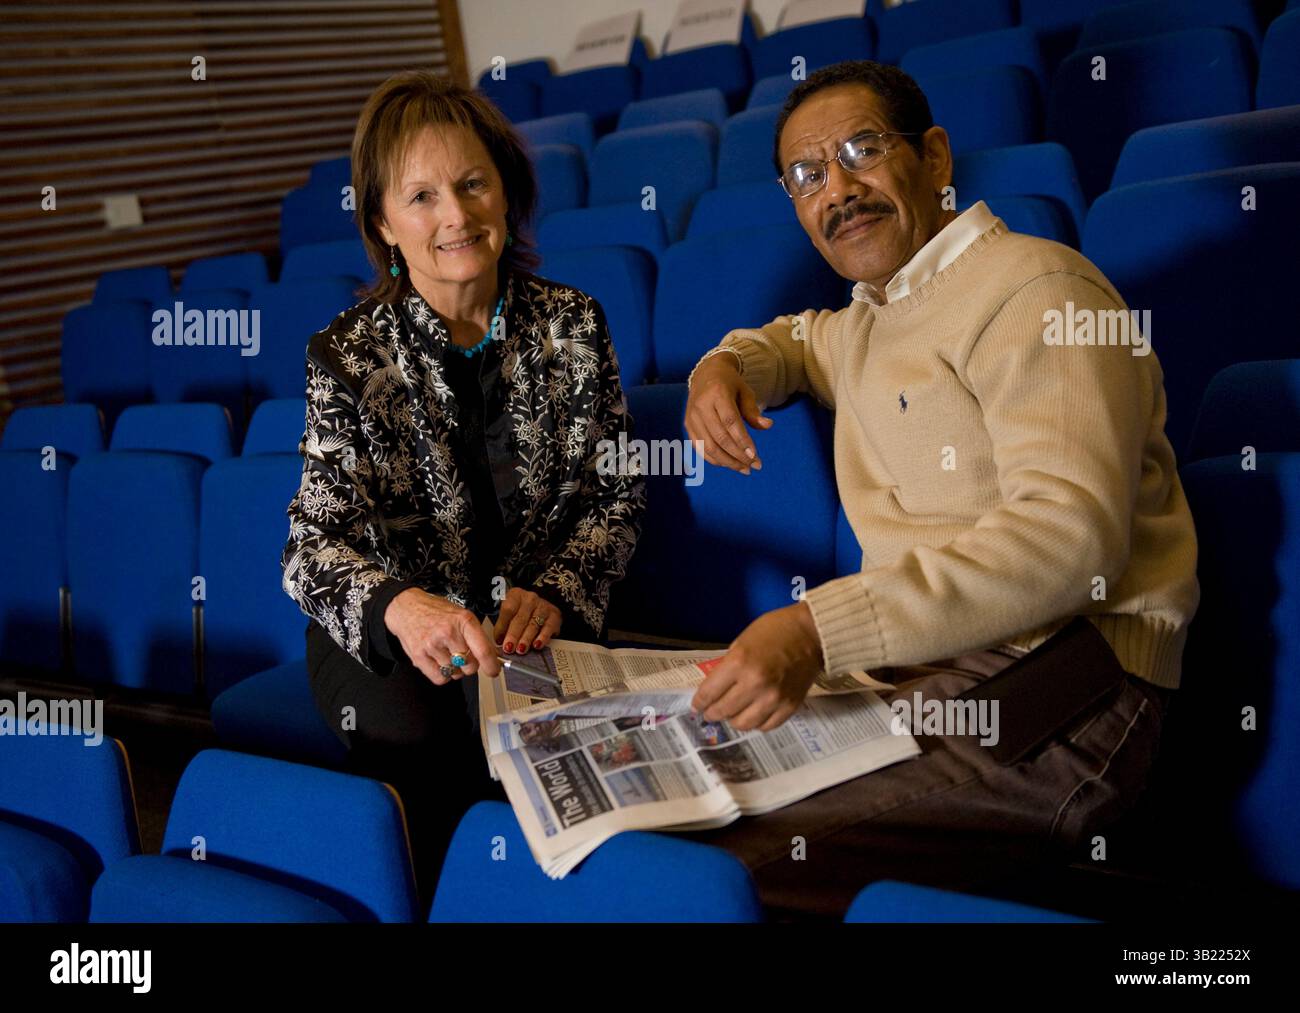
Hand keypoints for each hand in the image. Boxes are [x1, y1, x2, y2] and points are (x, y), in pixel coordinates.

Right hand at [384, 588, 501, 684]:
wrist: (406, 608)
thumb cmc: (435, 612)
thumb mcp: (461, 616)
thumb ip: (477, 636)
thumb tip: (493, 657)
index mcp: (463, 620)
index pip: (483, 650)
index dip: (491, 665)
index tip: (493, 670)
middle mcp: (448, 632)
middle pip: (470, 666)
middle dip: (469, 664)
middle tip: (463, 655)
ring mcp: (432, 645)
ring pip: (455, 673)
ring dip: (454, 669)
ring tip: (446, 654)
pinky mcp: (419, 656)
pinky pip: (440, 678)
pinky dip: (443, 674)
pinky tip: (439, 662)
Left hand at [493, 586, 563, 653]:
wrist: (538, 608)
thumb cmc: (519, 613)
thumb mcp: (509, 614)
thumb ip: (503, 626)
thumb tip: (499, 643)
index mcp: (515, 595)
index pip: (508, 610)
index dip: (502, 626)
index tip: (498, 640)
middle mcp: (530, 598)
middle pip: (520, 618)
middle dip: (513, 635)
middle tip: (509, 648)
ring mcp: (543, 606)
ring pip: (533, 624)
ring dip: (526, 638)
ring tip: (521, 650)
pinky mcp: (555, 615)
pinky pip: (548, 627)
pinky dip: (543, 637)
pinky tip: (537, 645)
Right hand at [684, 354, 772, 473]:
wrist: (705, 374)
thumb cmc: (729, 384)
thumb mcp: (745, 392)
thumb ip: (753, 411)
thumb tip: (767, 426)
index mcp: (717, 393)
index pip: (730, 422)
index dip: (742, 441)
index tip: (755, 456)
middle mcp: (701, 406)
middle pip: (719, 437)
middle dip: (738, 456)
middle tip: (755, 466)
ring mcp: (691, 417)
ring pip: (708, 446)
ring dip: (728, 462)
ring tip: (744, 469)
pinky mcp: (687, 426)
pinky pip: (700, 448)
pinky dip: (714, 459)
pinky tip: (729, 464)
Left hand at [690, 602, 822, 730]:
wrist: (811, 634)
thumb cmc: (774, 631)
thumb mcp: (741, 641)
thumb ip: (728, 667)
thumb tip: (714, 689)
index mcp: (739, 663)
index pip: (709, 693)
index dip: (699, 702)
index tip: (696, 706)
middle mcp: (755, 684)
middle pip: (723, 711)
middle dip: (712, 713)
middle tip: (710, 712)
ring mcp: (774, 698)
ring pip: (743, 724)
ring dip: (734, 720)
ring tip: (733, 713)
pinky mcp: (790, 706)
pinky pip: (766, 726)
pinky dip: (756, 722)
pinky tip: (753, 714)